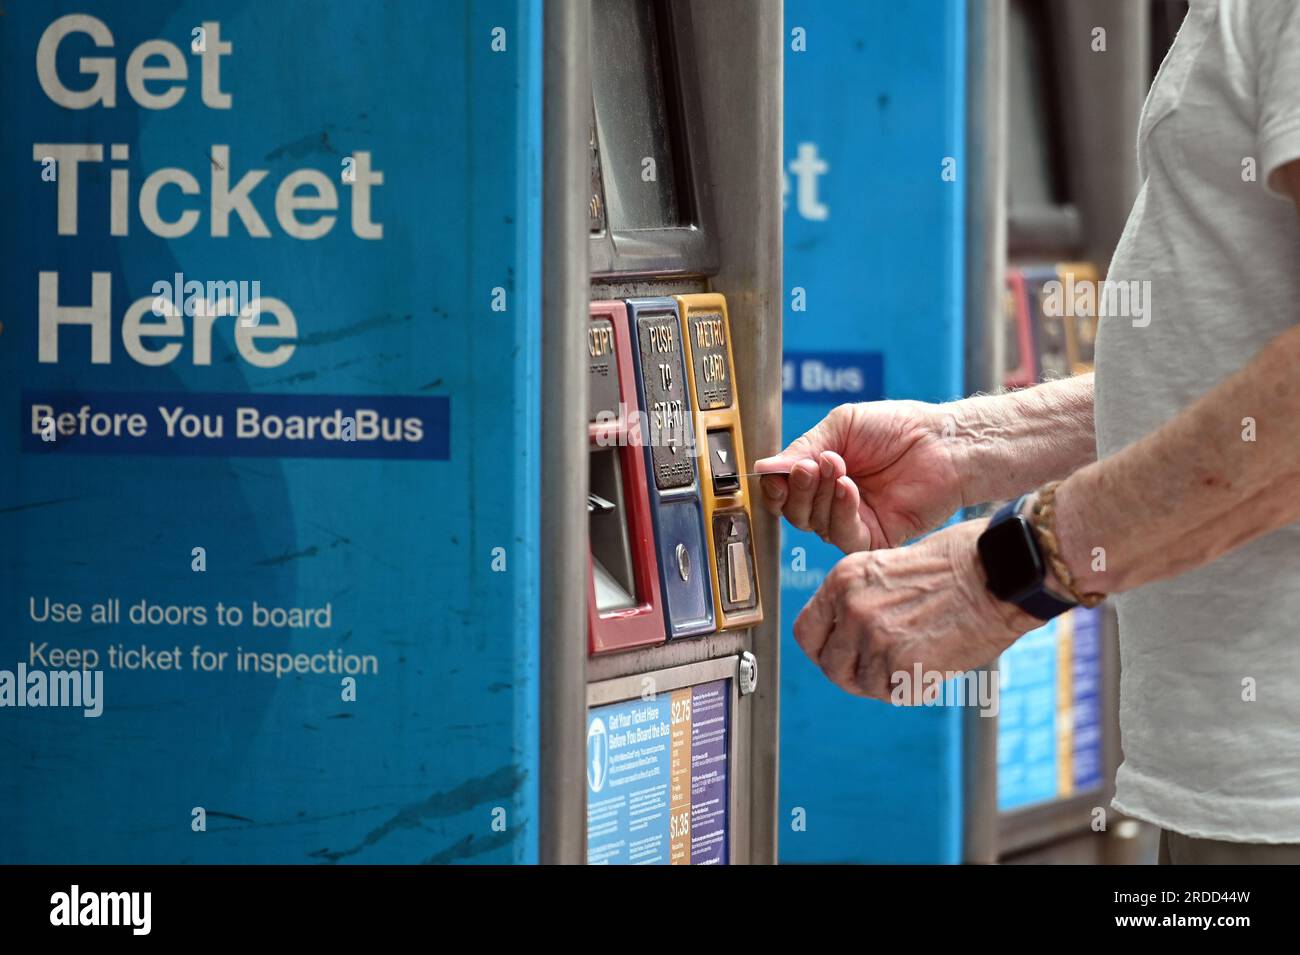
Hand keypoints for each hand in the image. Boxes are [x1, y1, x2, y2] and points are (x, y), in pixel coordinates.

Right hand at [754, 401, 962, 552]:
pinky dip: (840, 510)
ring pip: (814, 525)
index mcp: (821, 476)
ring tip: (835, 466)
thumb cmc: (899, 428)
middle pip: (793, 512)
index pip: (783, 492)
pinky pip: (843, 536)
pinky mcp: (875, 539)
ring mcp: (853, 522)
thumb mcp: (840, 427)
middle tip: (808, 467)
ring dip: (819, 495)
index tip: (775, 473)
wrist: (944, 442)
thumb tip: (764, 468)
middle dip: (796, 489)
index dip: (774, 486)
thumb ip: (803, 449)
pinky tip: (848, 487)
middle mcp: (832, 502)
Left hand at [792, 520, 1039, 700]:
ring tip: (916, 662)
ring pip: (864, 685)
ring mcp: (876, 640)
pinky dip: (913, 689)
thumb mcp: (886, 568)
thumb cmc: (954, 565)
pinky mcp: (904, 666)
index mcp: (842, 581)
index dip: (822, 651)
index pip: (806, 633)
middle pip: (831, 667)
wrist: (998, 572)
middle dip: (854, 675)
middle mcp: (851, 610)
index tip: (840, 657)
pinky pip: (896, 695)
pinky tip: (934, 668)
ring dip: (886, 683)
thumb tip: (844, 641)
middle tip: (881, 672)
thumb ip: (858, 602)